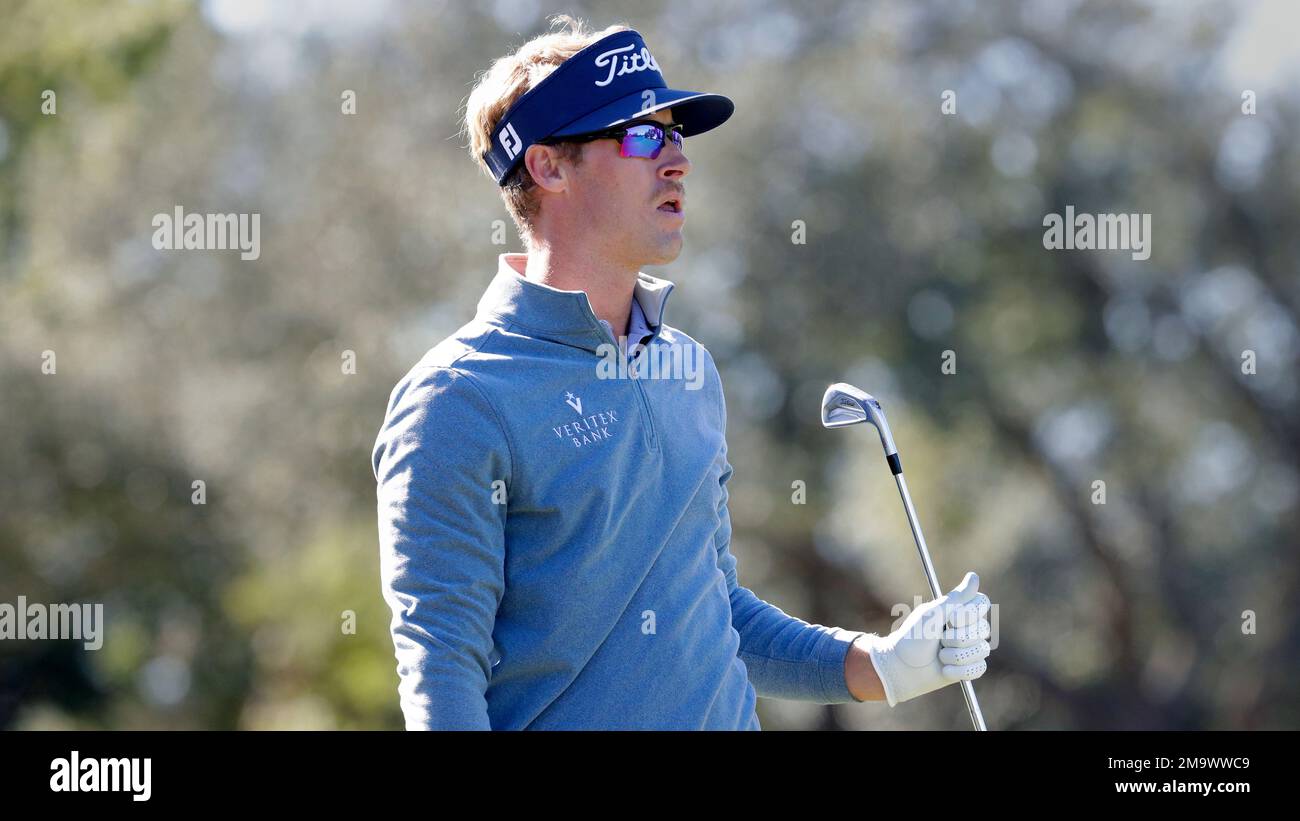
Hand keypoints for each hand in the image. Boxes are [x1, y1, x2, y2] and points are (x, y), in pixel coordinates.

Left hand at [860, 571, 991, 706]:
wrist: (901, 666)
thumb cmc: (914, 636)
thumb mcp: (933, 613)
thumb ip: (956, 597)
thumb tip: (974, 576)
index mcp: (960, 610)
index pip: (983, 603)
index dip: (970, 614)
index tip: (950, 619)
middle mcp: (969, 627)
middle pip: (984, 629)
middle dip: (958, 638)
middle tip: (939, 639)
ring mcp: (970, 648)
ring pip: (982, 650)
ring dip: (956, 655)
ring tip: (939, 655)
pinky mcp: (969, 668)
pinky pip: (978, 668)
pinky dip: (959, 670)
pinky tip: (944, 669)